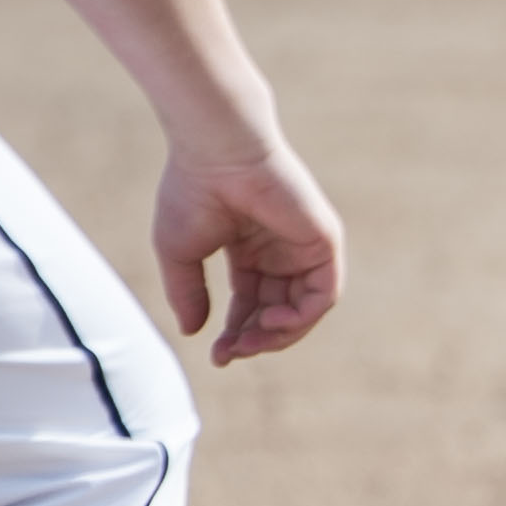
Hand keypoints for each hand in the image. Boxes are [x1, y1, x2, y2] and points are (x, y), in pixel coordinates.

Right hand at [151, 138, 342, 365]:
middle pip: (278, 312)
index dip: (236, 334)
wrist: (216, 149)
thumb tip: (193, 333)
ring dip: (280, 335)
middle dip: (257, 339)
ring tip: (251, 342)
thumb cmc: (192, 190)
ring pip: (304, 309)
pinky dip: (303, 316)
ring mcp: (305, 247)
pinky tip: (273, 323)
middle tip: (233, 353)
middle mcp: (281, 251)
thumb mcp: (180, 253)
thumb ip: (188, 294)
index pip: (251, 304)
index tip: (218, 356)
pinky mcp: (325, 241)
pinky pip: (324, 294)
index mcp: (250, 251)